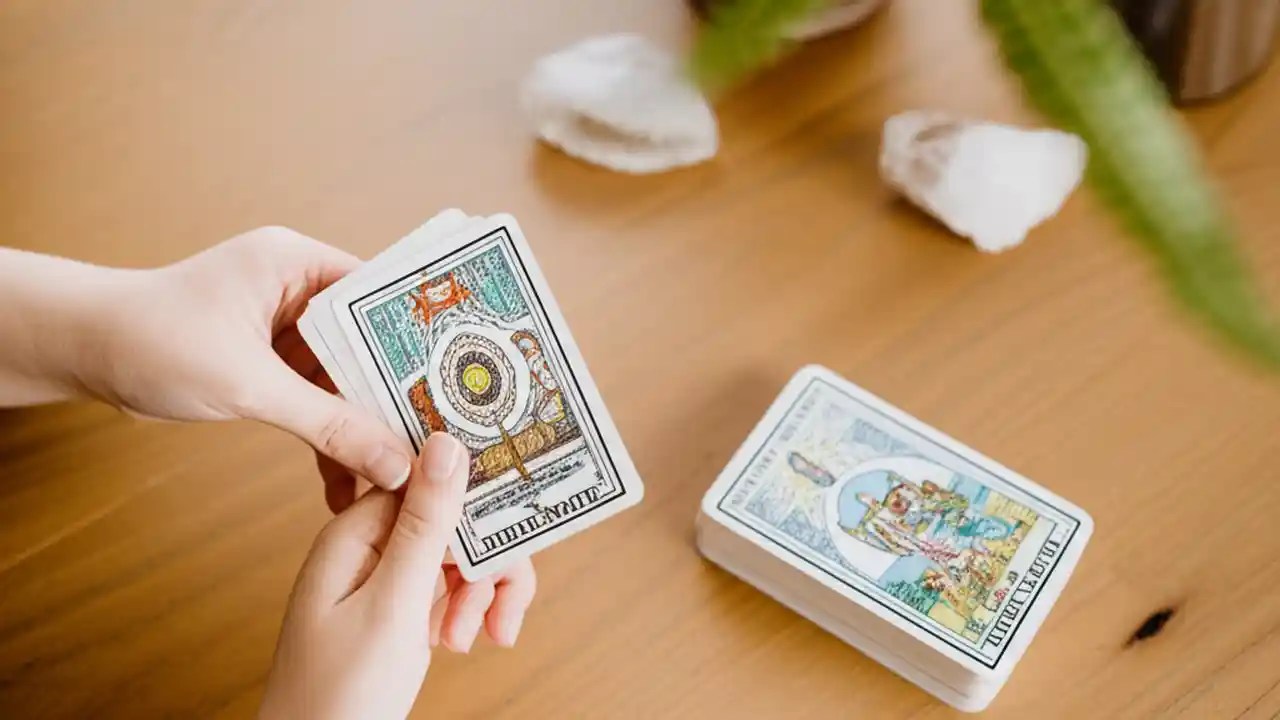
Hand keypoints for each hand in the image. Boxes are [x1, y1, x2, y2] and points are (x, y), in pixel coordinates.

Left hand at [80, 227, 412, 501]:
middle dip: (396, 393)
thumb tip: (391, 463)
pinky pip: (314, 401)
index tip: (460, 378)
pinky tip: (345, 481)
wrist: (81, 353)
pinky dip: (327, 436)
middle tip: (440, 434)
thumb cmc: (151, 339)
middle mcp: (298, 290)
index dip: (420, 337)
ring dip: (363, 424)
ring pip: (344, 379)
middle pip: (369, 344)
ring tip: (399, 468)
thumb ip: (326, 423)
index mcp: (298, 264)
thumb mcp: (249, 384)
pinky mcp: (267, 365)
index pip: (381, 296)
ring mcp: (283, 330)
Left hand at [260, 434, 536, 719]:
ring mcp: (381, 579)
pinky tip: (462, 641)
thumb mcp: (394, 605)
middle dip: (486, 562)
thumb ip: (425, 525)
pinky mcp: (395, 608)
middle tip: (499, 612)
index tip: (518, 518)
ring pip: (457, 556)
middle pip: (452, 520)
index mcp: (355, 533)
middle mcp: (367, 547)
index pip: (430, 481)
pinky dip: (466, 612)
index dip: (477, 498)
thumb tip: (447, 441)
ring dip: (481, 594)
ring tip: (478, 638)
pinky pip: (446, 588)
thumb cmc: (338, 696)